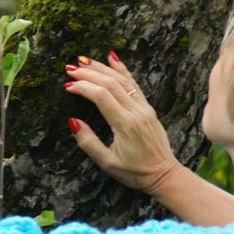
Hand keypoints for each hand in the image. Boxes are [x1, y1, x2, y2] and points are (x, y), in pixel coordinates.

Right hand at [63, 53, 180, 197]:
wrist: (165, 175)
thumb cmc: (136, 173)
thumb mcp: (108, 164)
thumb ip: (89, 143)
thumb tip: (73, 121)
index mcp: (125, 125)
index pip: (101, 96)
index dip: (83, 87)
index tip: (68, 86)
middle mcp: (135, 112)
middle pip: (110, 83)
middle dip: (88, 73)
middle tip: (70, 68)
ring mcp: (144, 108)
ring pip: (122, 80)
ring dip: (102, 68)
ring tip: (83, 60)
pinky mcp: (148, 108)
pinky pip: (134, 84)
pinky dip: (122, 69)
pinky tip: (112, 58)